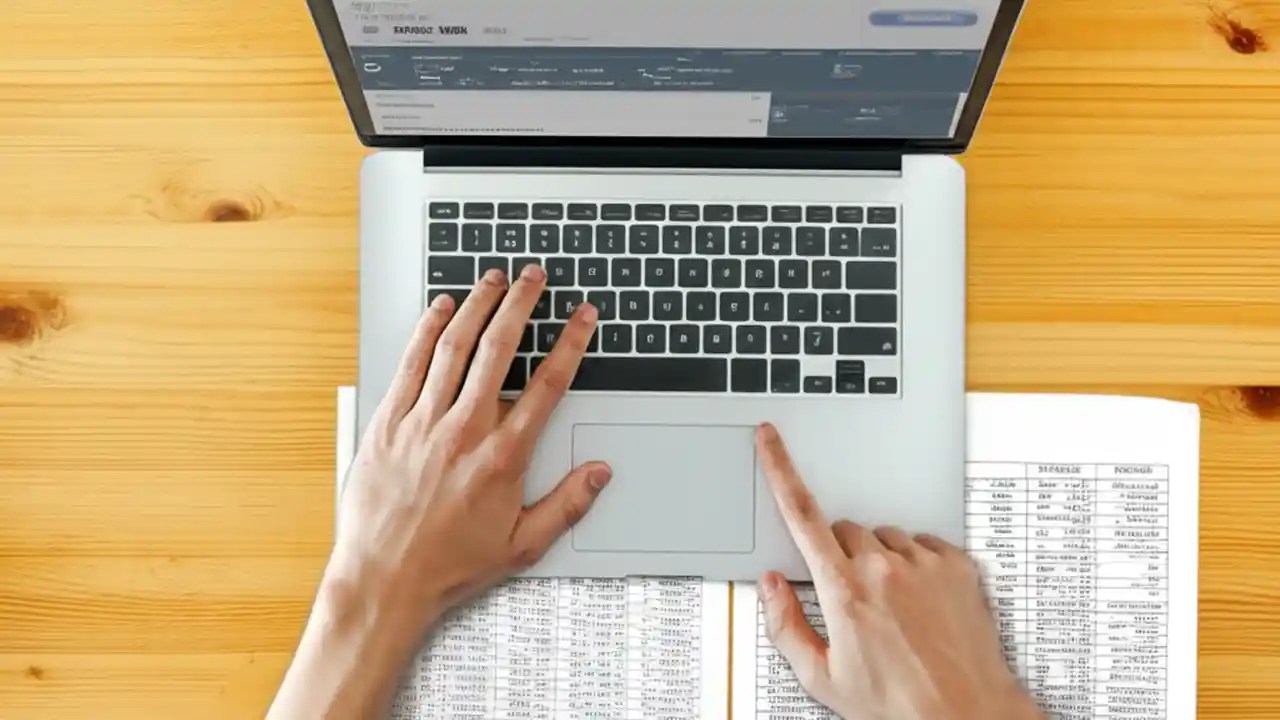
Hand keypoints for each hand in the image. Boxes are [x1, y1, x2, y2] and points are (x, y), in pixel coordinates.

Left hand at [331, 264, 610, 634]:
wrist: (383, 581)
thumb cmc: (448, 566)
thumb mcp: (521, 545)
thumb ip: (567, 505)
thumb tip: (598, 474)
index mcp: (503, 457)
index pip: (547, 384)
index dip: (570, 343)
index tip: (581, 317)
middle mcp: (464, 431)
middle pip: (499, 349)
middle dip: (521, 305)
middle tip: (534, 277)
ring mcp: (423, 422)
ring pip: (454, 347)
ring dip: (478, 306)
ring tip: (494, 280)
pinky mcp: (389, 423)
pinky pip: (411, 364)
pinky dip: (427, 330)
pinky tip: (441, 309)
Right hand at [754, 423, 1041, 719]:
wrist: (967, 715)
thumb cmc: (898, 706)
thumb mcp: (823, 678)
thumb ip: (786, 626)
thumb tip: (772, 587)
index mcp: (843, 590)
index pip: (801, 514)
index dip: (780, 469)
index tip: (770, 439)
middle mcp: (884, 568)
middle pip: (844, 530)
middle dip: (838, 554)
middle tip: (850, 597)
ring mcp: (925, 564)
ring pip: (885, 536)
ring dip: (880, 559)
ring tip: (892, 606)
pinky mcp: (959, 566)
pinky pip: (925, 543)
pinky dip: (917, 563)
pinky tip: (920, 599)